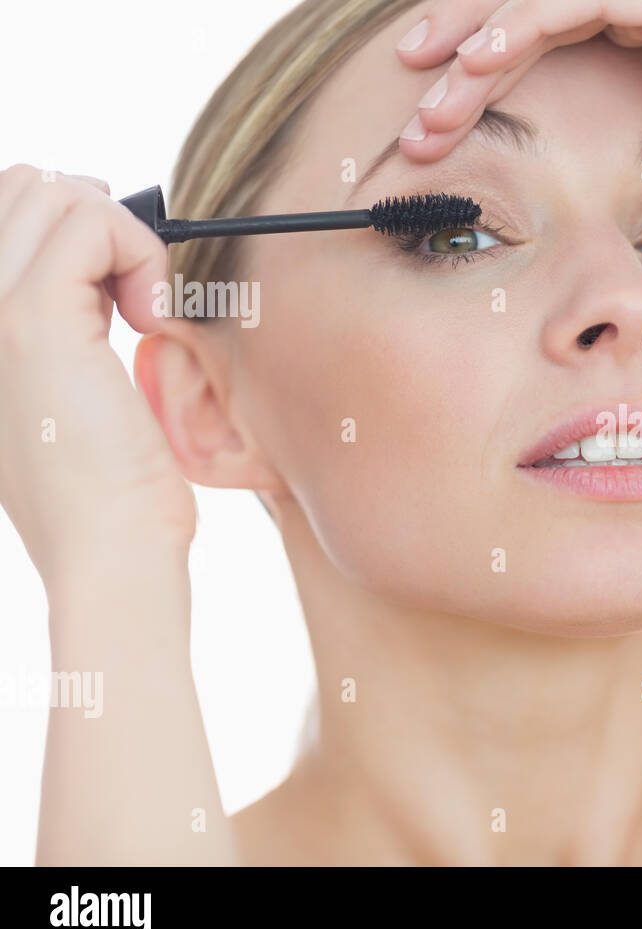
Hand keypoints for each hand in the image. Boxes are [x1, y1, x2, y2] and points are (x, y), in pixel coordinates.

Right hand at [0, 165, 194, 583]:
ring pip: (55, 192)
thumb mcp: (73, 389)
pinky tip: (151, 319)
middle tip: (136, 298)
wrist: (109, 554)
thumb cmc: (109, 488)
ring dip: (125, 238)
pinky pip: (90, 222)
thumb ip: (66, 319)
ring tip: (143, 312)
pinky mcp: (35, 321)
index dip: (79, 228)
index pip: (8, 210)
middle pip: (27, 186)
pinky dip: (142, 253)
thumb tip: (102, 263)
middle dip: (101, 223)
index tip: (121, 291)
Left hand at [392, 0, 641, 197]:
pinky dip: (526, 24)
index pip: (546, 24)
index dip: (482, 56)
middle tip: (404, 90)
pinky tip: (479, 61)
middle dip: (459, 43)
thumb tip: (611, 168)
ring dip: (475, 36)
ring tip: (421, 85)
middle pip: (530, 1)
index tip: (430, 103)